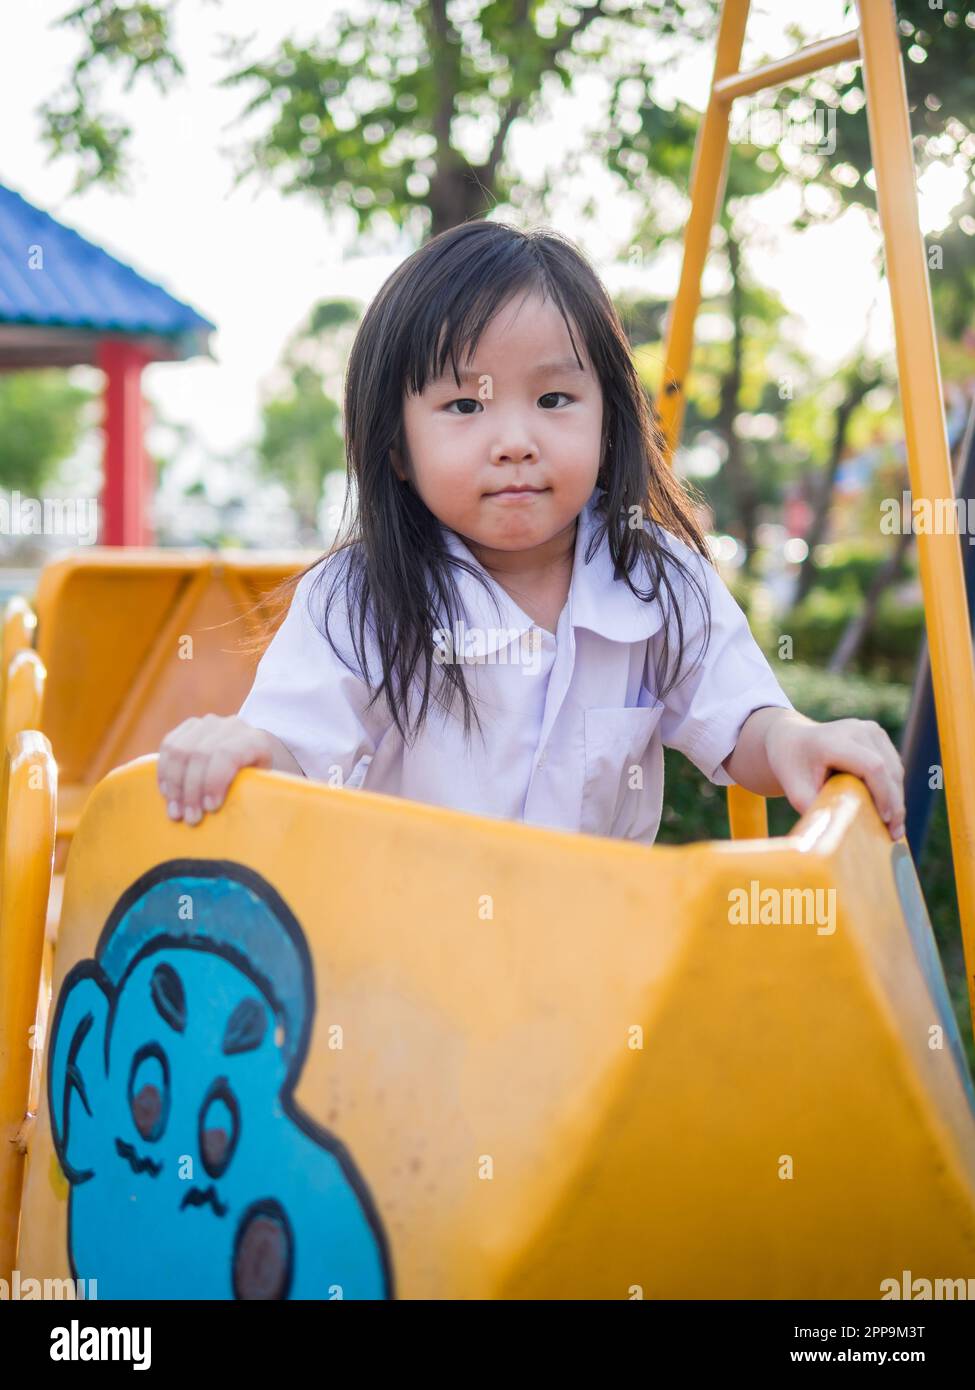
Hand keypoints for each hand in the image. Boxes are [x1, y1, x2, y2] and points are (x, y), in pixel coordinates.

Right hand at [157, 715, 275, 824]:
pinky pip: (168, 747)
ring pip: (180, 750)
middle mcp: (230, 727)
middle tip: (191, 819)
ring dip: (174, 785)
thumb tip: (244, 823)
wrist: (254, 755)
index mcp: (254, 740)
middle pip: (199, 754)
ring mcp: (208, 724)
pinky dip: (164, 773)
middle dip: (192, 791)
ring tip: (176, 812)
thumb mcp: (265, 788)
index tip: (211, 808)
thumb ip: (255, 797)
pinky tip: (168, 795)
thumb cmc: (260, 781)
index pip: (227, 754)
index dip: (214, 781)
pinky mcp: (188, 727)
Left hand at [765, 711, 905, 840]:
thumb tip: (835, 837)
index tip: (884, 821)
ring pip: (895, 769)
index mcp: (833, 740)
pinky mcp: (877, 735)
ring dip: (897, 798)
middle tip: (894, 834)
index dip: (884, 794)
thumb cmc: (792, 766)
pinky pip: (893, 765)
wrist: (791, 739)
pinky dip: (893, 789)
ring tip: (894, 827)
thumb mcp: (795, 791)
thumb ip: (815, 811)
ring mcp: (870, 729)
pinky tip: (888, 810)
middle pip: (888, 769)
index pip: (872, 766)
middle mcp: (856, 730)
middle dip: (895, 804)